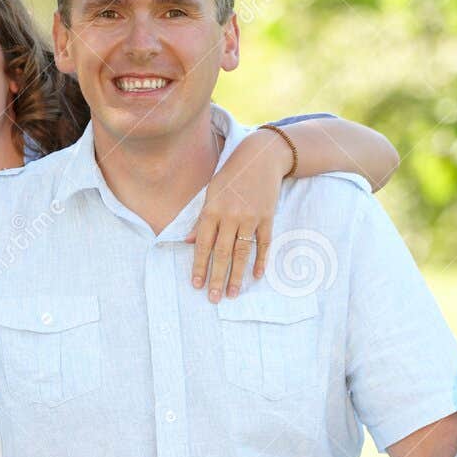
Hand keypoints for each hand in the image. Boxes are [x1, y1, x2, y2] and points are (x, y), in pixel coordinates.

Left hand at [187, 127, 291, 301]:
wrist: (261, 157)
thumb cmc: (231, 176)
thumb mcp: (211, 192)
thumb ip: (201, 219)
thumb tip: (190, 242)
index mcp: (212, 210)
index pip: (203, 244)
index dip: (199, 266)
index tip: (197, 285)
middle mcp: (230, 216)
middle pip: (222, 253)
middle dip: (217, 277)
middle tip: (214, 298)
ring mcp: (250, 217)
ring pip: (242, 252)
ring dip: (237, 275)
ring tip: (232, 294)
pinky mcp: (267, 218)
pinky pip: (263, 243)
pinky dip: (260, 260)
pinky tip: (256, 276)